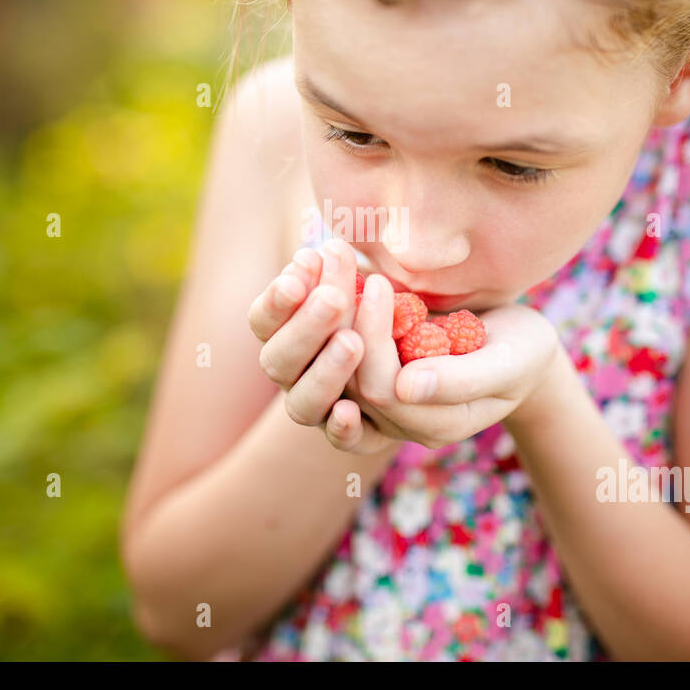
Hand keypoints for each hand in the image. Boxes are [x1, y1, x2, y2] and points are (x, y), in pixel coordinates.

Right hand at [246, 238, 365, 433]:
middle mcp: (293, 374)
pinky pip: (342, 443)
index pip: (263, 320)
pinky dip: (341, 429)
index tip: (304, 264)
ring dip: (324, 372)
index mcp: (284, 334)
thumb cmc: (384, 301)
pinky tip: (350, 411)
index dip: (278, 298)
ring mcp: (319, 409)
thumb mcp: (364, 279)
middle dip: (305, 326)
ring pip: (302, 404)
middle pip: (278, 360)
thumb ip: (341, 267)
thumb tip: (331, 246)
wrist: (426, 352)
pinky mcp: (357, 436)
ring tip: (353, 342)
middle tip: (334, 298)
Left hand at [326, 273, 562, 455]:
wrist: (517, 343)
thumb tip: (406, 387)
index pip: (384, 389)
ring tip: (327, 262)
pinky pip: (332, 356)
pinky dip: (324, 317)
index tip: (380, 282)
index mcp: (438, 424)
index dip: (374, 337)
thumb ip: (464, 379)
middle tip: (342, 261)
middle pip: (350, 381)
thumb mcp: (510, 362)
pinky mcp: (369, 375)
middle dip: (344, 320)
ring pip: (334, 369)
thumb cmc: (523, 350)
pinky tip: (320, 276)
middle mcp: (402, 422)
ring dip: (324, 317)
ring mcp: (382, 403)